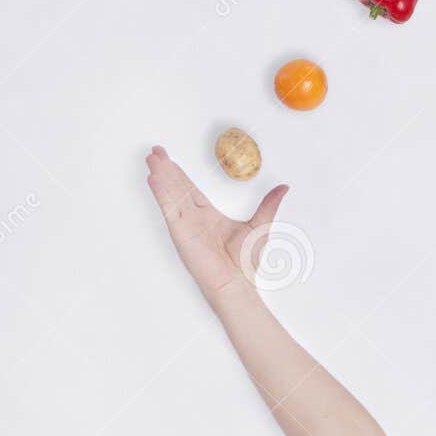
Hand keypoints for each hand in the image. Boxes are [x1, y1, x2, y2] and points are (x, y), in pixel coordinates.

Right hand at [144, 146, 287, 303]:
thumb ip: (269, 204)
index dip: (180, 174)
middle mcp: (195, 219)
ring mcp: (186, 225)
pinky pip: (170, 209)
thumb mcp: (262, 225)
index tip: (170, 159)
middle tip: (155, 151)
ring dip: (161, 176)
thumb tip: (283, 188)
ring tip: (152, 159)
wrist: (237, 283)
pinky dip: (161, 193)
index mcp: (210, 216)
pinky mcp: (181, 232)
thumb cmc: (245, 263)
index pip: (191, 189)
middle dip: (166, 169)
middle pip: (177, 188)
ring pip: (171, 195)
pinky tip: (154, 179)